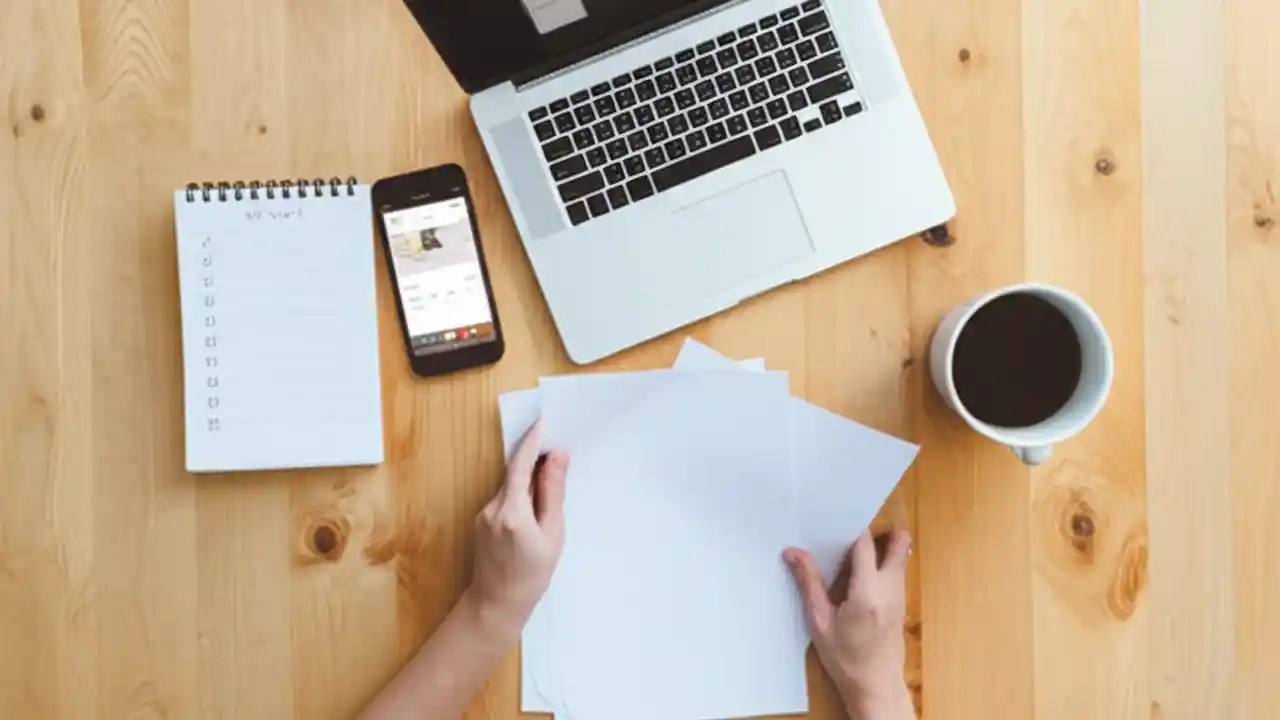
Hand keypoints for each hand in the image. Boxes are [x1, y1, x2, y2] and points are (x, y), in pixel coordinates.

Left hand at [467, 422, 568, 634]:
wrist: (496, 604)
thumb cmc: (531, 576)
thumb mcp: (552, 535)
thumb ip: (553, 494)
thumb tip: (556, 459)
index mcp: (512, 512)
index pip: (520, 465)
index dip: (532, 442)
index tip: (543, 423)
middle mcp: (492, 508)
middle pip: (514, 474)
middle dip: (534, 461)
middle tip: (558, 453)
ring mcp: (483, 515)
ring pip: (510, 487)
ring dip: (528, 481)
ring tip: (552, 487)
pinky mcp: (481, 522)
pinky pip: (504, 500)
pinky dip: (520, 496)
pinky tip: (535, 510)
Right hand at [784, 531, 913, 719]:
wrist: (875, 685)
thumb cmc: (844, 658)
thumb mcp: (820, 622)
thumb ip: (809, 583)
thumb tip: (793, 551)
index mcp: (867, 592)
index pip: (864, 545)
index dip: (851, 529)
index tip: (833, 523)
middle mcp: (890, 588)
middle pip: (897, 544)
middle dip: (877, 532)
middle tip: (851, 531)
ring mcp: (900, 595)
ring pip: (899, 557)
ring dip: (880, 548)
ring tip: (850, 551)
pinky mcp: (902, 603)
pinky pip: (896, 571)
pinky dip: (883, 563)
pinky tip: (859, 572)